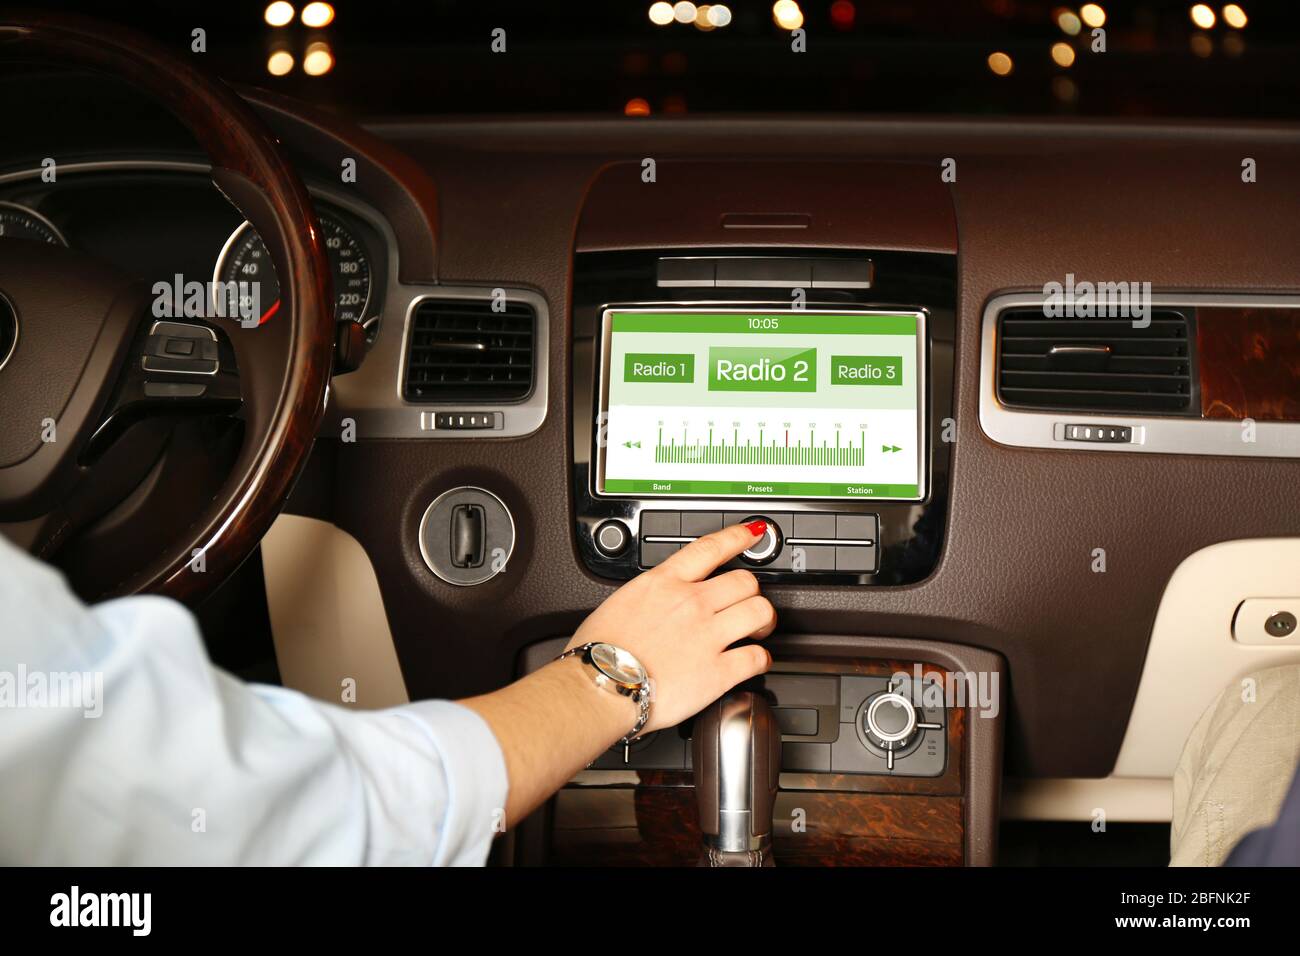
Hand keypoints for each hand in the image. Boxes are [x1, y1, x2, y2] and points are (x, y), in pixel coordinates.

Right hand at [565, 521, 775, 732]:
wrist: (598, 686)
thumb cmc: (597, 652)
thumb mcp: (619, 603)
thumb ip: (647, 597)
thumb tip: (652, 604)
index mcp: (663, 583)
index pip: (711, 548)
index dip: (738, 536)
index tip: (751, 533)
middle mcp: (691, 604)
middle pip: (745, 581)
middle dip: (752, 591)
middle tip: (749, 601)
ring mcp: (707, 636)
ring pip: (759, 611)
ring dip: (764, 620)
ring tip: (759, 630)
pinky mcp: (717, 672)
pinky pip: (756, 657)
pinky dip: (762, 659)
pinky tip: (756, 662)